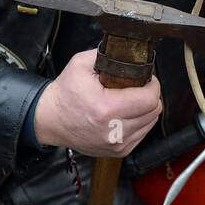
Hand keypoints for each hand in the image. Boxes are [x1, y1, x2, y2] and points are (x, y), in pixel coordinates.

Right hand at [34, 49, 162, 156]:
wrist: (51, 120)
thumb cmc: (65, 93)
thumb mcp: (80, 64)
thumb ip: (108, 54)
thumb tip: (130, 53)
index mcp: (105, 108)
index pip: (149, 98)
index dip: (152, 85)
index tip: (146, 79)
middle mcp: (113, 130)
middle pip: (154, 111)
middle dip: (150, 95)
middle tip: (138, 87)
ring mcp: (117, 144)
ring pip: (151, 122)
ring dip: (146, 109)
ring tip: (131, 100)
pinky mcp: (118, 151)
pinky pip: (142, 134)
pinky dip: (139, 122)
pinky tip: (126, 113)